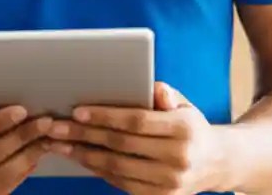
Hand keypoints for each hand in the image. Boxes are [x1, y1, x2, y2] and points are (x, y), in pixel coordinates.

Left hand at [45, 82, 235, 193]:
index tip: (77, 110)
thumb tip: (154, 89)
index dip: (105, 116)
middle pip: (121, 145)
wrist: (216, 163)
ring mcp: (169, 183)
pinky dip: (97, 170)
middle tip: (55, 126)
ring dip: (83, 155)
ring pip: (116, 168)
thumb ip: (166, 94)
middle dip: (84, 135)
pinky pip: (121, 183)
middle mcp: (178, 158)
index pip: (137, 121)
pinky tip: (79, 157)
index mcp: (184, 129)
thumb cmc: (190, 126)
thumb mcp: (185, 103)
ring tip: (59, 143)